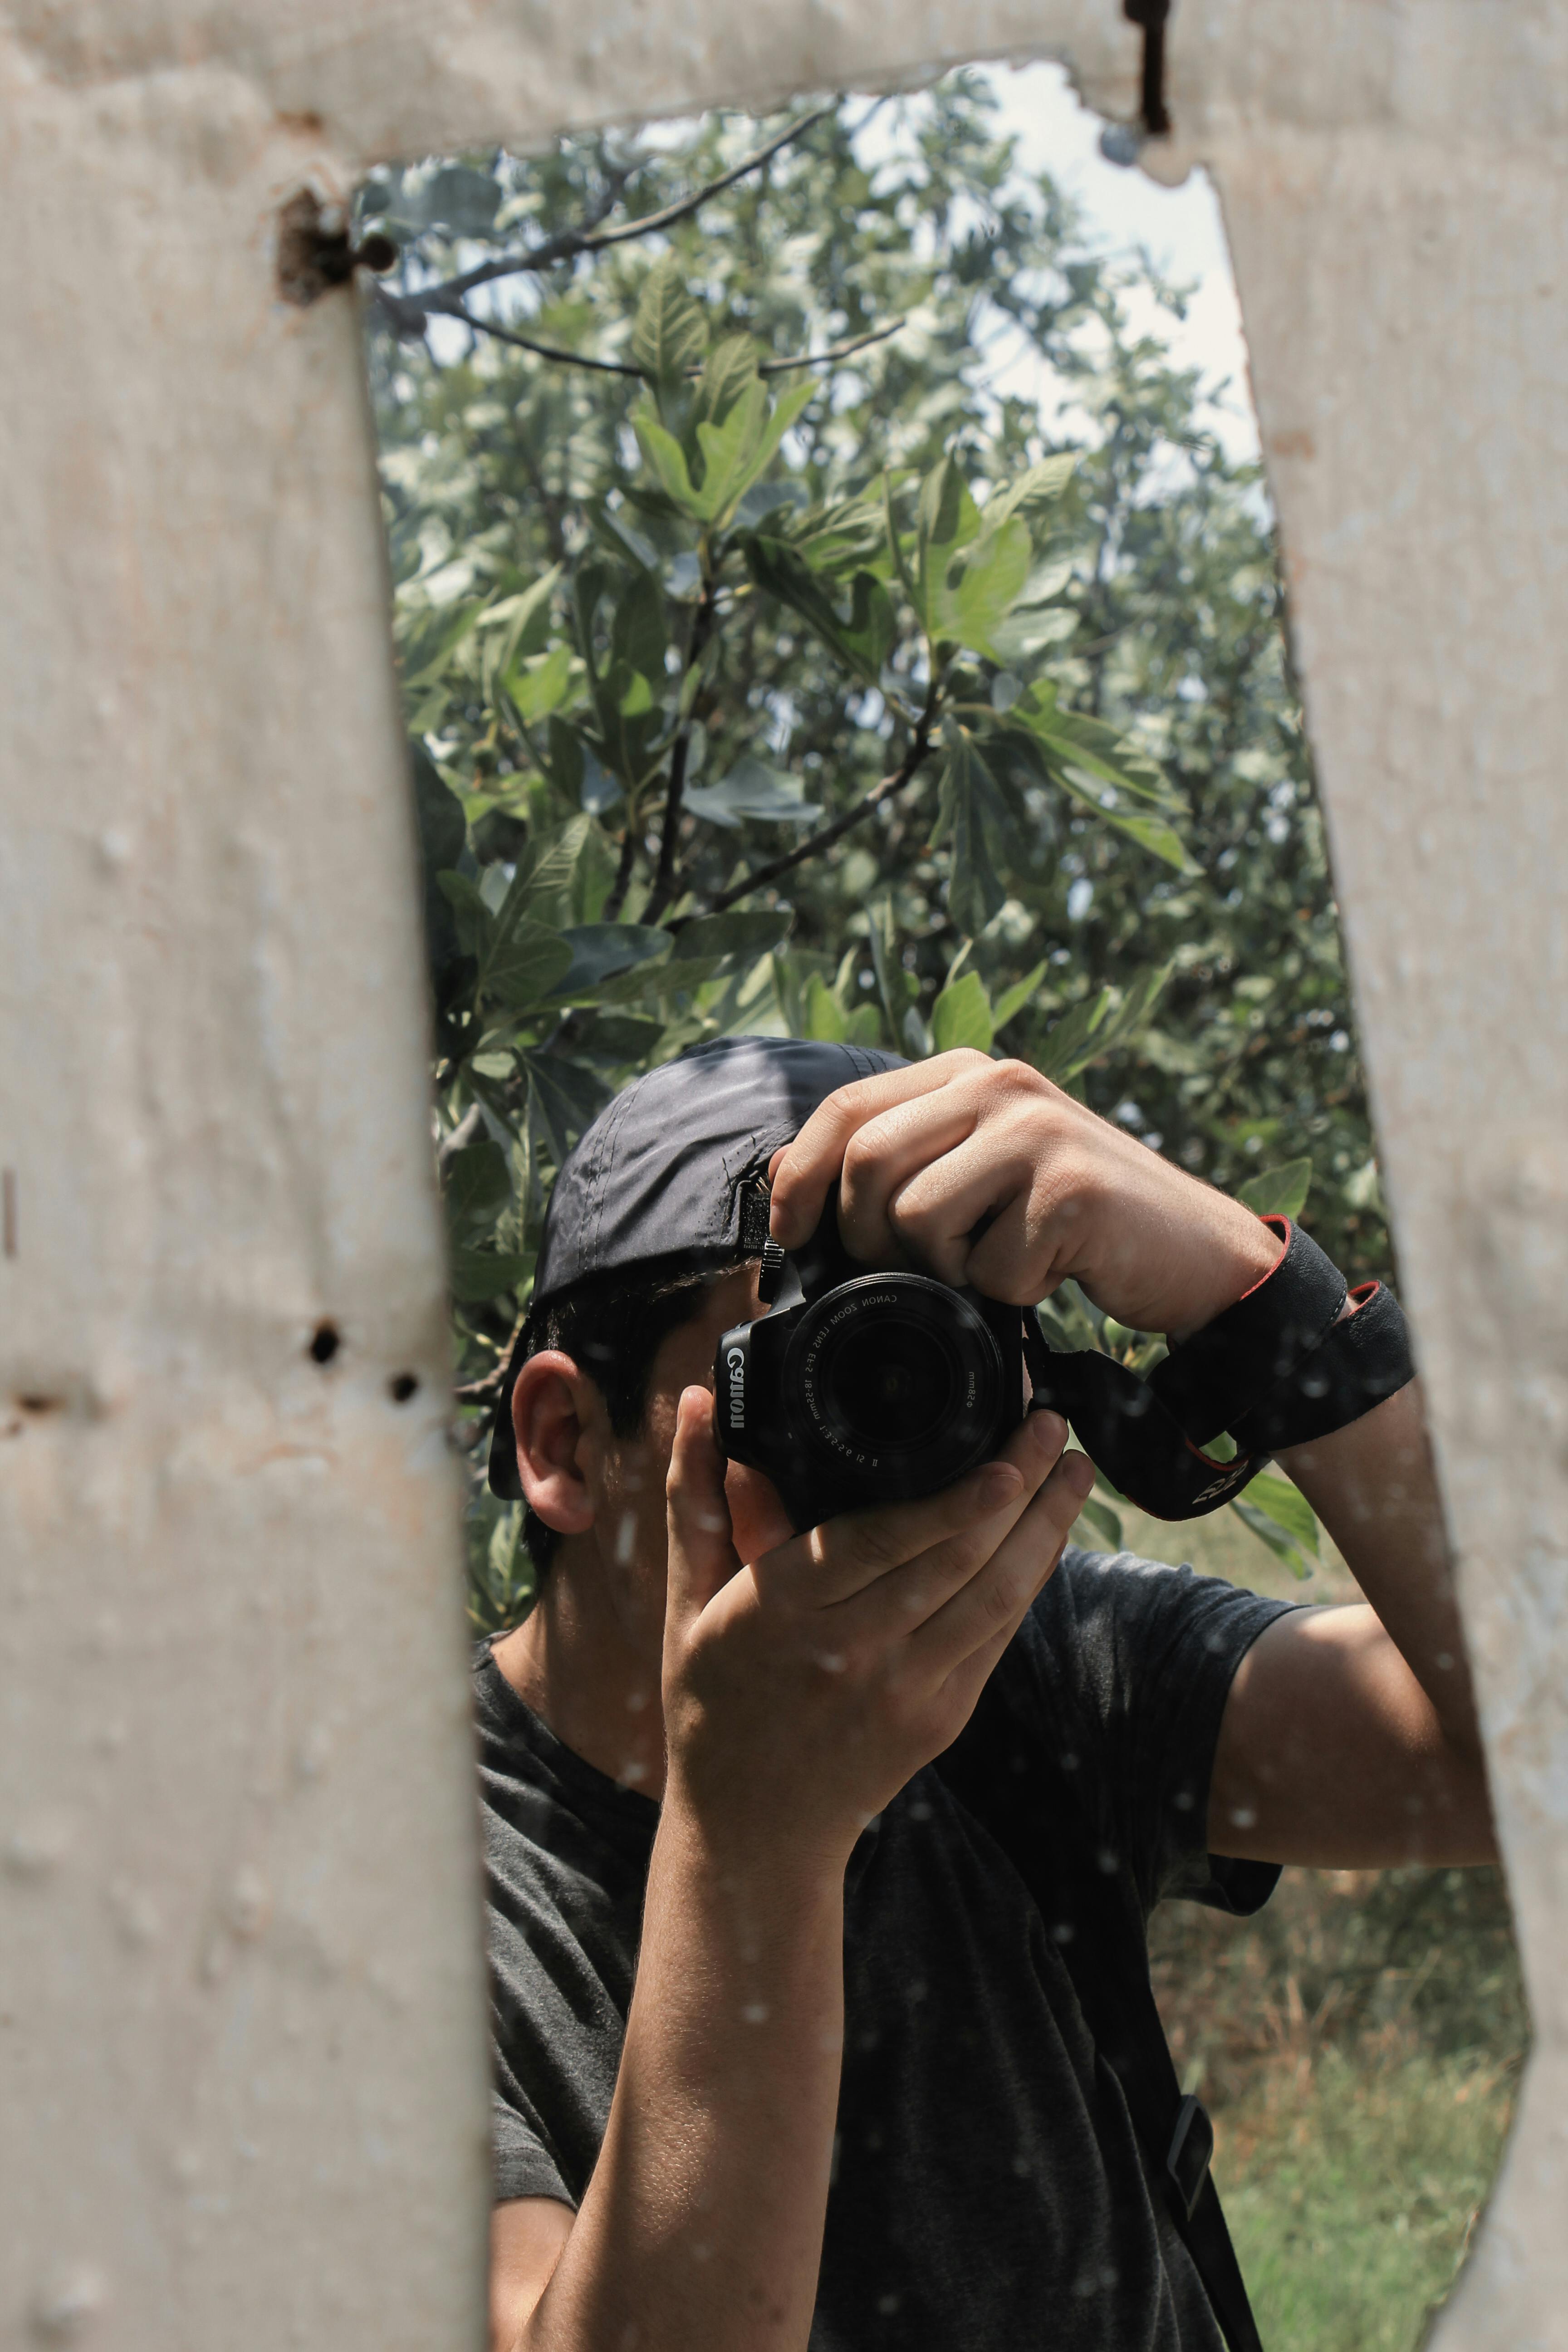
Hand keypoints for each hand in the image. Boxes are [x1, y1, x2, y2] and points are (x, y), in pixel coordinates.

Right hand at [660, 1390, 1093, 1870]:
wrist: (753, 1831)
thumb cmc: (712, 1700)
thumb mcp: (687, 1600)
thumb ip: (697, 1494)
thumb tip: (700, 1396)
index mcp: (782, 1613)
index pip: (877, 1545)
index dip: (949, 1503)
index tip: (1005, 1459)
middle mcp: (850, 1652)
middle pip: (954, 1562)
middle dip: (1019, 1490)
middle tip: (1054, 1424)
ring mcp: (905, 1692)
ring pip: (993, 1598)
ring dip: (1045, 1529)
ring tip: (1075, 1467)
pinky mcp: (943, 1719)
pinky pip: (998, 1637)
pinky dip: (1031, 1580)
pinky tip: (1051, 1533)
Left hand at [768, 1049, 1277, 1340]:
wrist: (1195, 1251)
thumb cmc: (1073, 1223)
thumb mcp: (982, 1171)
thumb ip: (904, 1160)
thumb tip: (785, 1181)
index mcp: (968, 1073)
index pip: (845, 1108)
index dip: (801, 1177)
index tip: (790, 1235)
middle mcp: (1000, 1084)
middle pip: (868, 1163)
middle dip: (866, 1239)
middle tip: (915, 1272)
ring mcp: (1038, 1132)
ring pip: (917, 1218)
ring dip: (944, 1271)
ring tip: (997, 1265)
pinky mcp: (1073, 1190)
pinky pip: (989, 1267)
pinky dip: (1009, 1294)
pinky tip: (1049, 1275)